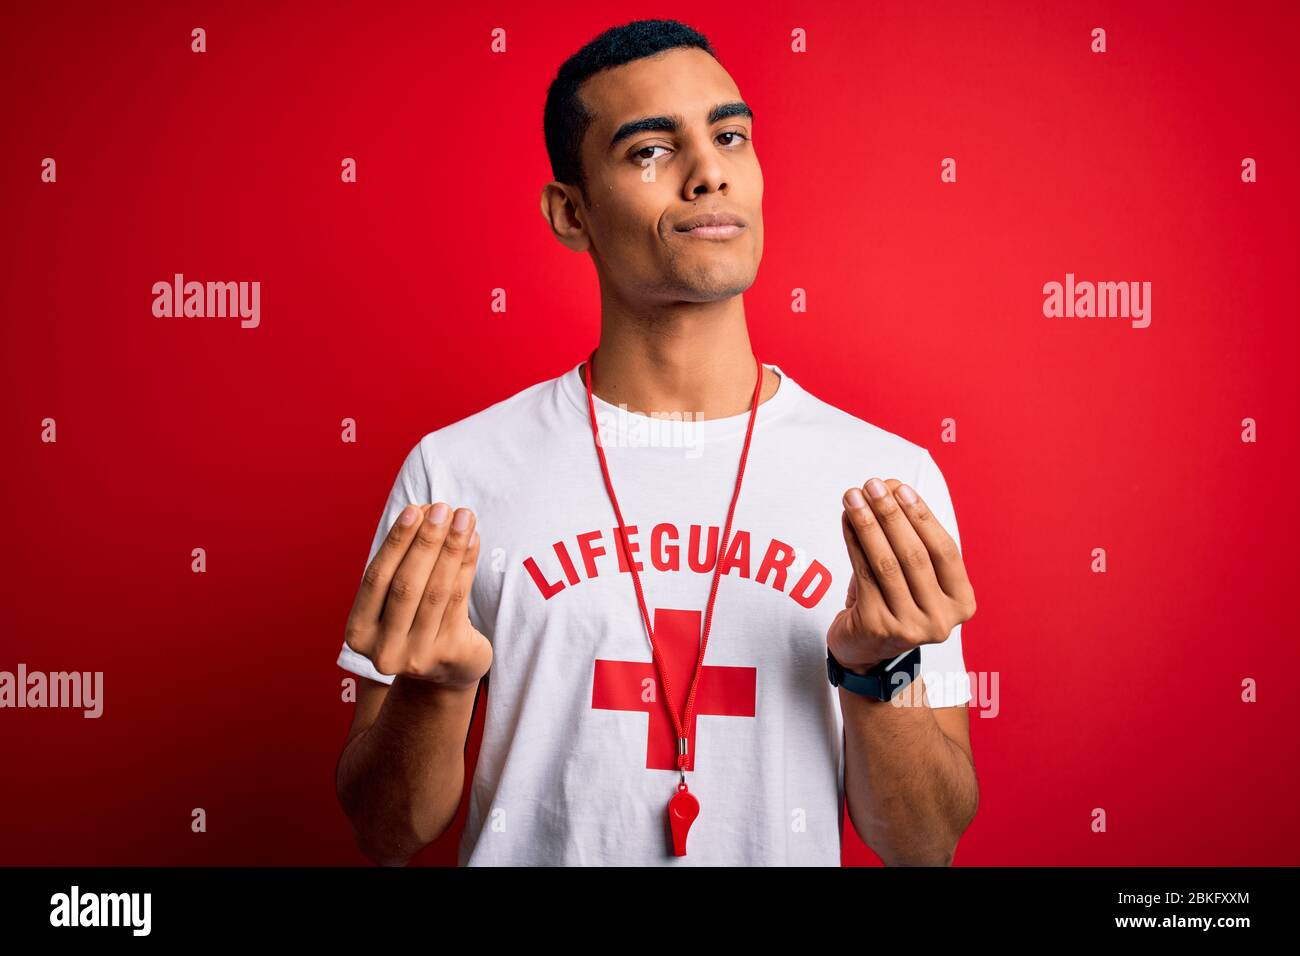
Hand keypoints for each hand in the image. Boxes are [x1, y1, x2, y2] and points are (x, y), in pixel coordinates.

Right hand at [344, 502, 491, 688]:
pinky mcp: (450, 655)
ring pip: (437, 592)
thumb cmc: (415, 620)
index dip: (396, 542)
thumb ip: (403, 561)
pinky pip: (460, 600)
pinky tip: (473, 540)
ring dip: (452, 548)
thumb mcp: (396, 598)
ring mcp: (418, 657)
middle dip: (426, 542)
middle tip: (443, 508)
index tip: (414, 510)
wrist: (445, 669)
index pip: (376, 578)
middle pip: (406, 586)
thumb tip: (426, 512)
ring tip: (463, 517)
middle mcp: (384, 650)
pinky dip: (467, 565)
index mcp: (359, 632)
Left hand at [827, 477, 975, 675]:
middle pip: (914, 555)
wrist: (865, 648)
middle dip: (890, 515)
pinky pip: (863, 575)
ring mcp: (910, 628)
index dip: (922, 517)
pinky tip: (846, 521)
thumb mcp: (910, 569)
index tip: (901, 488)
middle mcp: (942, 619)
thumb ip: (907, 531)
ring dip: (868, 524)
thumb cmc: (893, 599)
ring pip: (887, 564)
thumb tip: (892, 485)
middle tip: (872, 485)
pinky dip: (853, 543)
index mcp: (962, 602)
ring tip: (853, 497)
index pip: (944, 551)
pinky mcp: (878, 627)